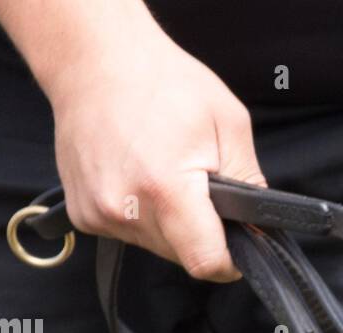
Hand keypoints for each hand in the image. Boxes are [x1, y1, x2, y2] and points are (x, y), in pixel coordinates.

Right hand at [0, 0, 263, 281]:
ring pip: (156, 246)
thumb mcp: (228, 123)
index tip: (238, 245)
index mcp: (166, 189)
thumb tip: (260, 226)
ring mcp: (99, 214)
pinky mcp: (83, 215)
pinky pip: (128, 233)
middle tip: (199, 190)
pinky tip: (138, 176)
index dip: (230, 262)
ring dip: (170, 224)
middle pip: (182, 256)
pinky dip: (141, 215)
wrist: (94, 60)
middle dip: (200, 234)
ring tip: (164, 174)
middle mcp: (126, 208)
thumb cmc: (163, 82)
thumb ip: (249, 182)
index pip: (206, 262)